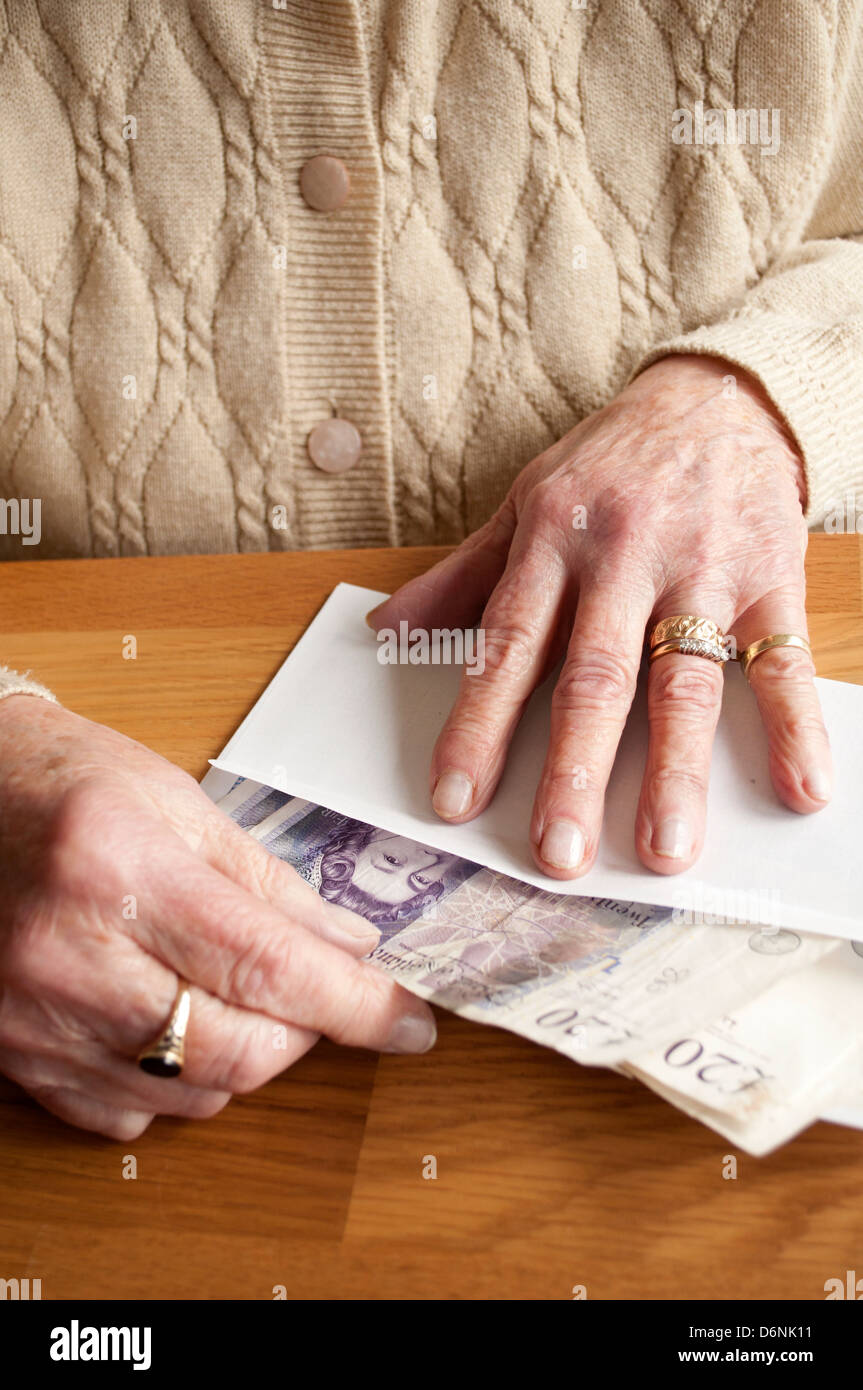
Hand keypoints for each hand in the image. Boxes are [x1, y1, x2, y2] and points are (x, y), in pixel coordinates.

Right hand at [0, 696, 434, 1137]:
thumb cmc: (66, 783)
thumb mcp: (177, 803)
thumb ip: (269, 884)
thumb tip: (351, 946)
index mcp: (119, 871)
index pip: (266, 965)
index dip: (354, 1004)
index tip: (409, 1022)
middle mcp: (68, 957)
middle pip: (235, 1050)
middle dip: (303, 1033)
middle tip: (314, 990)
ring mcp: (35, 1019)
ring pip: (191, 1094)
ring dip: (244, 1056)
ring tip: (232, 991)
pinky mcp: (16, 1058)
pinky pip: (130, 1115)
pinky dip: (176, 1083)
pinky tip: (171, 1022)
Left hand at [368, 355, 830, 878]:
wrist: (718, 397)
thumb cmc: (610, 462)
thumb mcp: (524, 502)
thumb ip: (463, 575)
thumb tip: (385, 628)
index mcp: (552, 543)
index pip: (508, 646)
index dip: (478, 725)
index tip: (456, 799)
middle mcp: (621, 559)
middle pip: (592, 678)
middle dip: (572, 771)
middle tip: (558, 854)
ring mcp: (700, 569)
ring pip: (681, 679)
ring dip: (673, 771)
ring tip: (663, 848)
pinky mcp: (768, 578)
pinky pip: (780, 658)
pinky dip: (792, 726)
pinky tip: (799, 788)